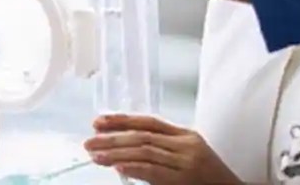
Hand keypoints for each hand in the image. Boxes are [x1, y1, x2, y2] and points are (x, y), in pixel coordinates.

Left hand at [86, 114, 241, 184]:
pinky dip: (134, 166)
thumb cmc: (209, 181)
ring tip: (95, 154)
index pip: (148, 122)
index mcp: (186, 135)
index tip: (98, 122)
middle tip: (89, 140)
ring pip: (145, 150)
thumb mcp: (188, 158)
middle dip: (112, 137)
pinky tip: (117, 165)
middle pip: (143, 135)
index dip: (122, 120)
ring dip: (116, 152)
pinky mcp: (186, 179)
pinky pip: (154, 171)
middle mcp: (186, 144)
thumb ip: (161, 153)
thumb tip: (123, 155)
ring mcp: (187, 161)